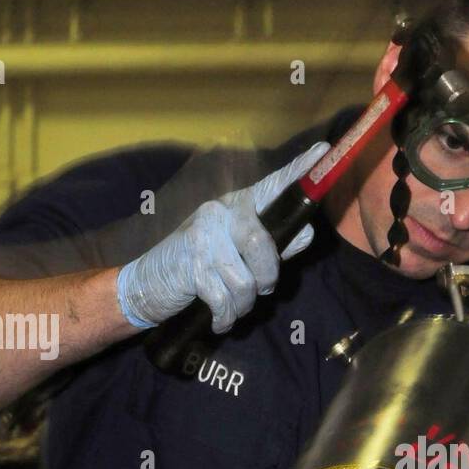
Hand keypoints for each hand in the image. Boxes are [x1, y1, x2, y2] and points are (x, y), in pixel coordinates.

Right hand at [116, 140, 329, 331]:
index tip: (323, 150)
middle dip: (267, 278)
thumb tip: (307, 232)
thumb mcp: (236, 253)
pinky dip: (225, 317)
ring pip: (246, 280)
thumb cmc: (198, 268)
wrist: (145, 285)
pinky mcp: (191, 266)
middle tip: (260, 290)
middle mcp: (218, 213)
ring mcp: (202, 238)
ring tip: (232, 306)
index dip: (297, 171)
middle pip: (262, 244)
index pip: (270, 187)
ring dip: (243, 304)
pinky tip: (219, 319)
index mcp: (235, 206)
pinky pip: (225, 300)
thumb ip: (273, 244)